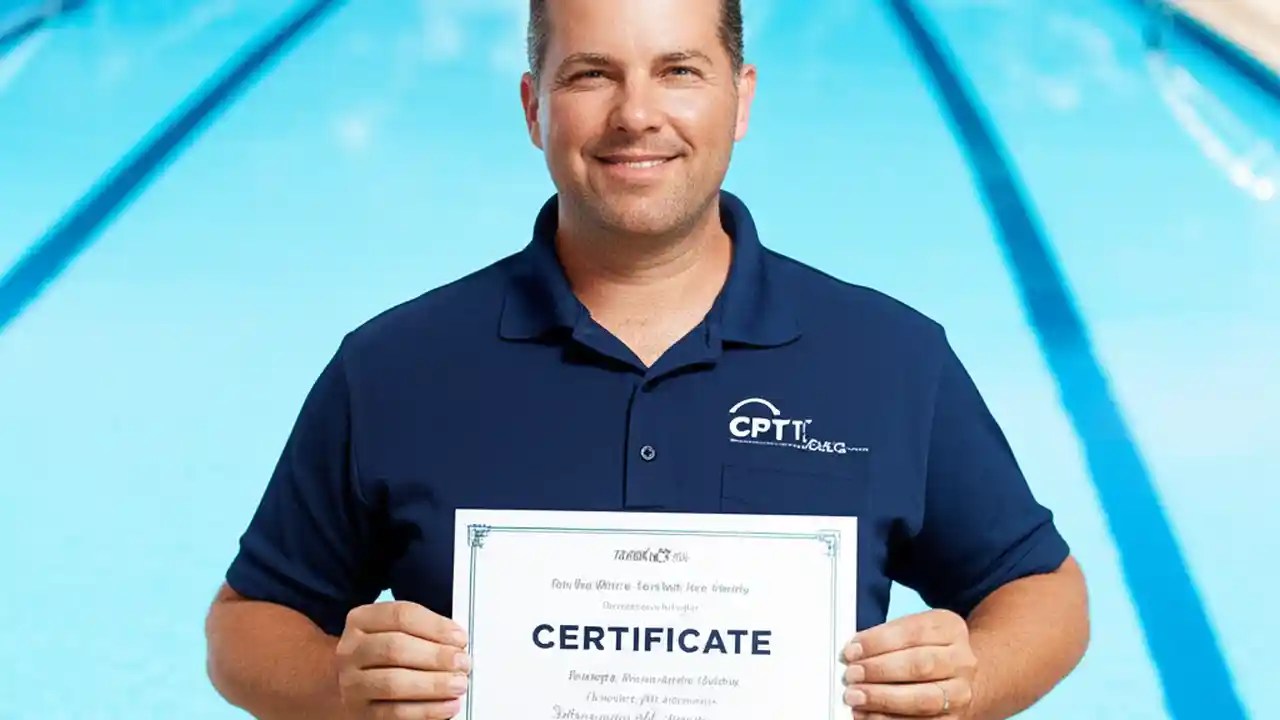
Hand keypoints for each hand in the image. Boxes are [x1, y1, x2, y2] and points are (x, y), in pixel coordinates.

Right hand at [335, 601, 470, 718]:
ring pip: (393, 682)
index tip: (459, 638)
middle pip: (395, 648)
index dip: (435, 626)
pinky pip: (395, 713)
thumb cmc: (385, 656)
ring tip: (458, 684)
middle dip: (436, 656)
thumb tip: (457, 641)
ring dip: (434, 684)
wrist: (358, 685)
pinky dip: (427, 710)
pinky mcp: (360, 713)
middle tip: (462, 663)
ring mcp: (352, 683)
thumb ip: (424, 631)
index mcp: (362, 621)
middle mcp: (351, 650)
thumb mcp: (397, 631)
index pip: (400, 615)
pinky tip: (447, 705)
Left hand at [839, 609, 976, 718]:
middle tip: (851, 675)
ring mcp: (960, 692)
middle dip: (879, 670)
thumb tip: (852, 653)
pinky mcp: (953, 719)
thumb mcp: (913, 630)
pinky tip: (867, 715)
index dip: (878, 642)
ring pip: (922, 699)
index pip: (913, 632)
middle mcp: (961, 661)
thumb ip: (885, 637)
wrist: (960, 676)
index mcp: (950, 629)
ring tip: (855, 696)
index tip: (852, 650)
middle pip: (920, 666)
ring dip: (882, 699)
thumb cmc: (927, 649)